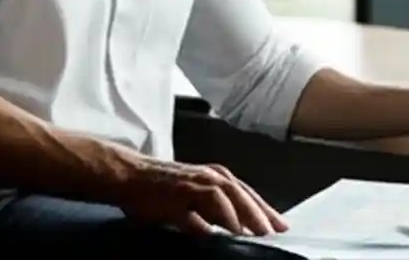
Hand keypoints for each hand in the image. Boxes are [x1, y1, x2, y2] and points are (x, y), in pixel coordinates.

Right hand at [112, 157, 288, 236]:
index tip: (279, 226)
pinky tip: (233, 229)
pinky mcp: (186, 186)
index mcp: (215, 178)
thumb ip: (205, 216)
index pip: (246, 195)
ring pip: (233, 195)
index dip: (264, 211)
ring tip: (261, 232)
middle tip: (279, 230)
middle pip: (245, 194)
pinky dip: (224, 214)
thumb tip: (219, 232)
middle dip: (264, 213)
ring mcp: (199, 179)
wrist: (129, 176)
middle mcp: (212, 175)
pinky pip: (210, 200)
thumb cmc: (155, 191)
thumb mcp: (187, 206)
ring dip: (249, 214)